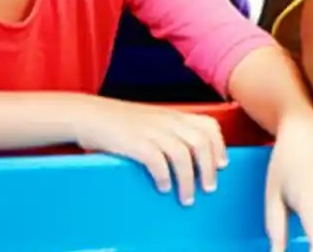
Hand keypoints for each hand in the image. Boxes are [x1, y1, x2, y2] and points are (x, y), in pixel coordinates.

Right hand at [72, 96, 226, 205]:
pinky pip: (157, 161)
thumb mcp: (153, 120)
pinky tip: (164, 187)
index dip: (219, 146)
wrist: (90, 114)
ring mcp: (152, 131)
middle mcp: (168, 121)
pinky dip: (164, 176)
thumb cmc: (121, 121)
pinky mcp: (135, 143)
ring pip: (182, 156)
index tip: (222, 165)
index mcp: (175, 115)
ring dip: (188, 180)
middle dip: (209, 169)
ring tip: (187, 197)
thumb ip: (171, 131)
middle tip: (209, 188)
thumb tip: (190, 156)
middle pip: (200, 143)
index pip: (209, 126)